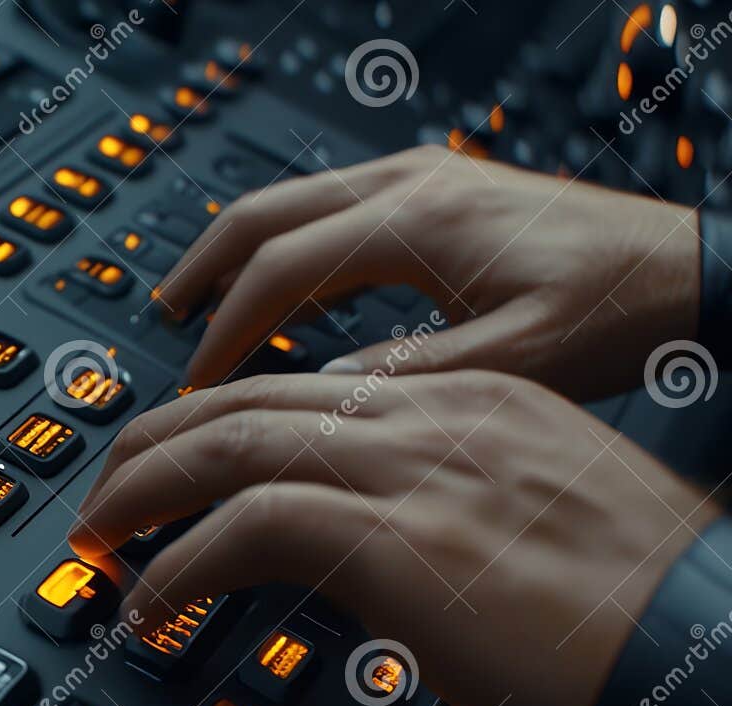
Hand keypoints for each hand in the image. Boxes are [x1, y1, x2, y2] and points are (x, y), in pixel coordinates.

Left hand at [68, 371, 717, 705]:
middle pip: (246, 400)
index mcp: (471, 398)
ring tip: (96, 540)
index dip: (217, 426)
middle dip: (153, 446)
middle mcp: (433, 414)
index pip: (305, 391)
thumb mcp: (533, 525)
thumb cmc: (641, 611)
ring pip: (226, 445)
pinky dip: (178, 564)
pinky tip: (150, 602)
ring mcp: (413, 469)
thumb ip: (444, 508)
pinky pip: (244, 527)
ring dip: (141, 493)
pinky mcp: (395, 537)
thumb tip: (364, 547)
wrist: (710, 652)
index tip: (173, 468)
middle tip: (102, 496)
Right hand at [155, 146, 700, 401]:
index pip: (279, 271)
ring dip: (236, 253)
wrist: (690, 266)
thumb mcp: (513, 362)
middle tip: (162, 322)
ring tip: (199, 304)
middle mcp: (409, 183)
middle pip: (263, 213)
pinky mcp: (437, 189)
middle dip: (201, 269)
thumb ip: (406, 379)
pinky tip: (282, 290)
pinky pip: (329, 209)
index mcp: (417, 221)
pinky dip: (285, 247)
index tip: (195, 383)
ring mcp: (421, 177)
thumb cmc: (618, 308)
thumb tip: (318, 392)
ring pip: (291, 202)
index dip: (225, 332)